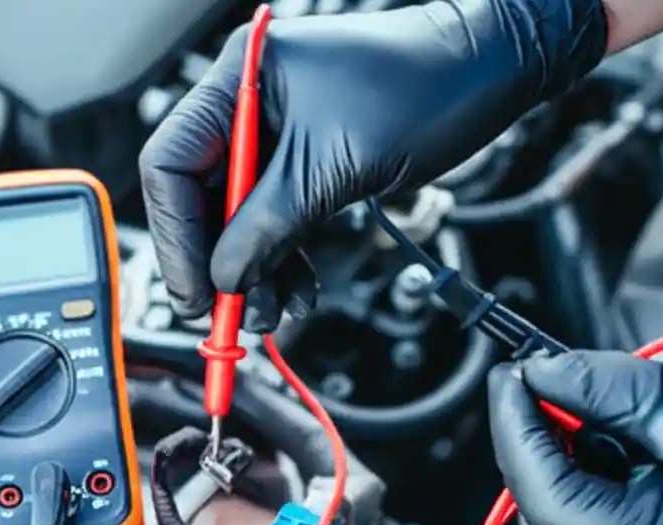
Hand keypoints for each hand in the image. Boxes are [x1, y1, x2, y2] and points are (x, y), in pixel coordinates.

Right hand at [140, 0, 607, 330]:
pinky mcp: (306, 157)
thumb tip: (222, 279)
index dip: (178, 236)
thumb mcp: (332, 170)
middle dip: (216, 261)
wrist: (492, 71)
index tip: (197, 292)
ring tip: (274, 312)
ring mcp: (275, 130)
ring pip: (237, 215)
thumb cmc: (422, 91)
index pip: (170, 163)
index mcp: (239, 79)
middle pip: (198, 195)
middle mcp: (247, 101)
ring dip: (252, 270)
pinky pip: (274, 216)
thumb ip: (267, 226)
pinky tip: (299, 289)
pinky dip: (282, 257)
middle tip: (229, 316)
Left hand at [488, 351, 662, 524]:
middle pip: (545, 518)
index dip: (516, 427)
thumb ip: (600, 387)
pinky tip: (607, 450)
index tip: (510, 377)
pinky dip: (588, 490)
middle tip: (536, 388)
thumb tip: (538, 374)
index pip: (545, 493)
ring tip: (581, 415)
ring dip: (558, 468)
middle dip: (531, 447)